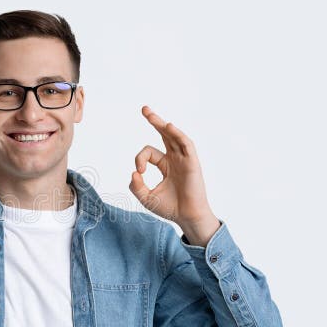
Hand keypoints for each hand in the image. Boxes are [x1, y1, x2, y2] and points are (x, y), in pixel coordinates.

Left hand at [129, 105, 214, 227]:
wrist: (187, 217)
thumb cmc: (170, 208)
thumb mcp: (146, 197)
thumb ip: (136, 186)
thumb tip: (133, 172)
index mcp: (165, 165)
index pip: (148, 153)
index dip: (139, 159)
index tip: (138, 172)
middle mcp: (175, 159)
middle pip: (164, 135)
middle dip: (154, 121)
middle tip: (144, 109)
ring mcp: (184, 159)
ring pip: (174, 136)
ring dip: (162, 124)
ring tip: (148, 113)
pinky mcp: (193, 163)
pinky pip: (186, 144)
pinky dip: (178, 134)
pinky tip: (168, 126)